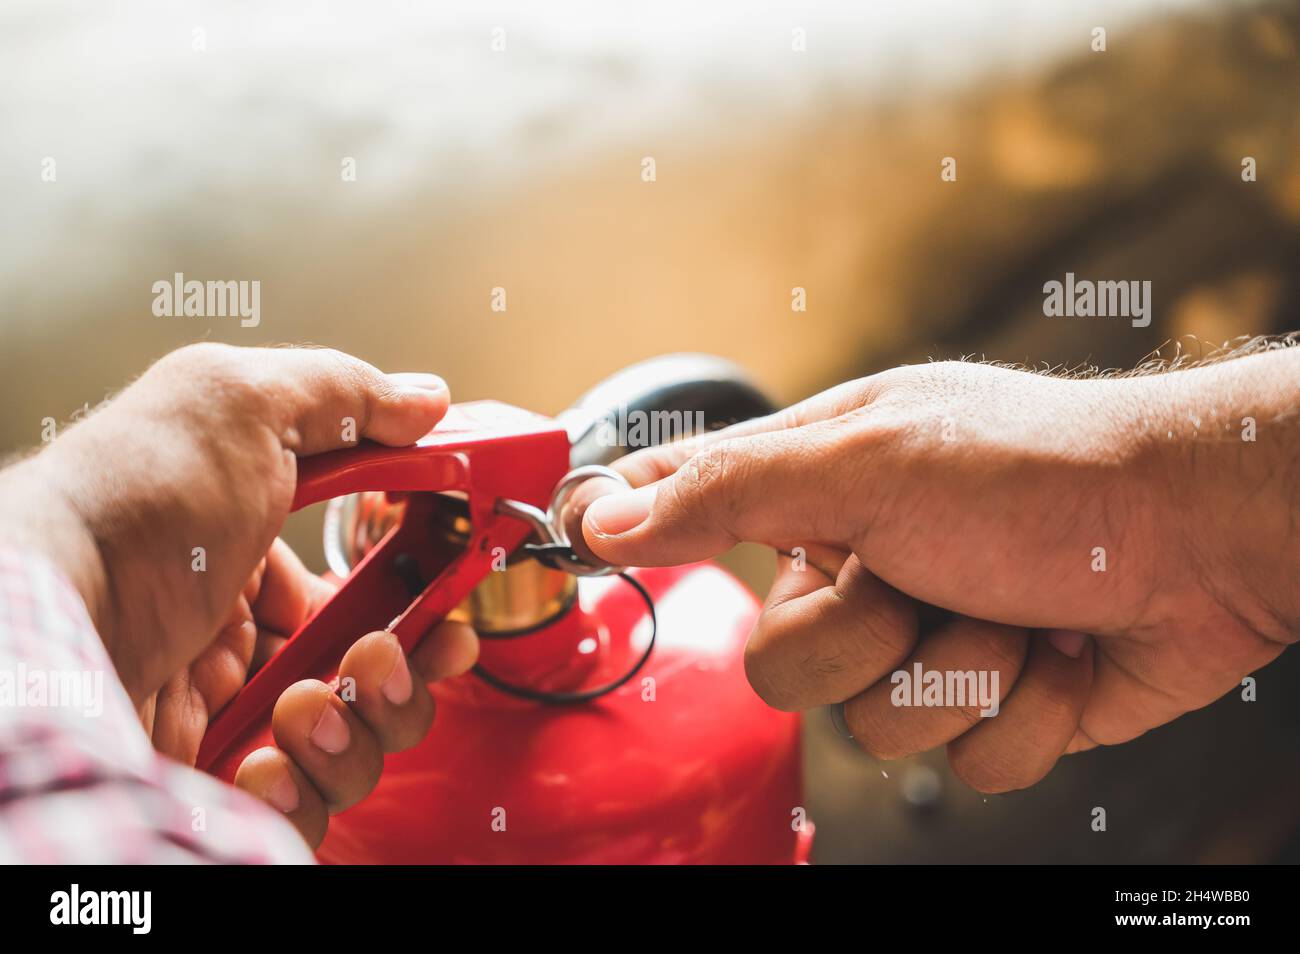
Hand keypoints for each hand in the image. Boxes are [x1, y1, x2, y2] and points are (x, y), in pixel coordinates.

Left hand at [0, 343, 477, 845]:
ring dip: (353, 730)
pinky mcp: (212, 772)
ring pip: (349, 742)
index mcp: (253, 548)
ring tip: (306, 707)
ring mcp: (226, 706)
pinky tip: (264, 758)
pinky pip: (298, 800)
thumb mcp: (241, 403)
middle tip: (374, 664)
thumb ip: (344, 395)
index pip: (367, 589)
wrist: (46, 604)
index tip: (449, 616)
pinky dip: (300, 786)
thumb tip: (424, 398)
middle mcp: (242, 629)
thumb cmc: (133, 501)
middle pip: (372, 674)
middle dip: (397, 677)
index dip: (420, 605)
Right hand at [574, 349, 1299, 791]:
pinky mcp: (994, 704)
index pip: (695, 510)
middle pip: (782, 666)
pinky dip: (1022, 712)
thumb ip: (728, 490)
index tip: (579, 543)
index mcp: (822, 490)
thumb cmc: (1042, 474)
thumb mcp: (867, 462)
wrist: (1201, 538)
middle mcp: (866, 565)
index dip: (642, 530)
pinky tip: (1062, 653)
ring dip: (958, 674)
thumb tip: (604, 512)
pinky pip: (965, 761)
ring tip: (1014, 611)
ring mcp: (930, 639)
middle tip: (919, 578)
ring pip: (876, 728)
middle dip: (866, 639)